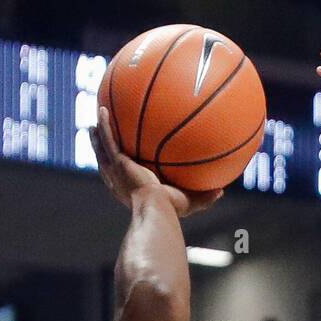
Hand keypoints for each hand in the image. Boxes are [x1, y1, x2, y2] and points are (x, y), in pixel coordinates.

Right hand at [90, 107, 222, 218]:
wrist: (155, 209)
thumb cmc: (170, 211)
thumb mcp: (189, 202)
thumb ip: (204, 195)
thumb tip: (221, 191)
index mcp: (133, 188)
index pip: (127, 174)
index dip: (123, 164)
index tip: (124, 155)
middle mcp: (120, 180)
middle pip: (109, 159)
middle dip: (105, 146)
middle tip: (103, 133)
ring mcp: (116, 171)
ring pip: (103, 147)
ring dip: (100, 132)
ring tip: (99, 116)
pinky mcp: (117, 162)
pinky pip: (108, 139)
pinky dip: (104, 125)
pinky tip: (103, 109)